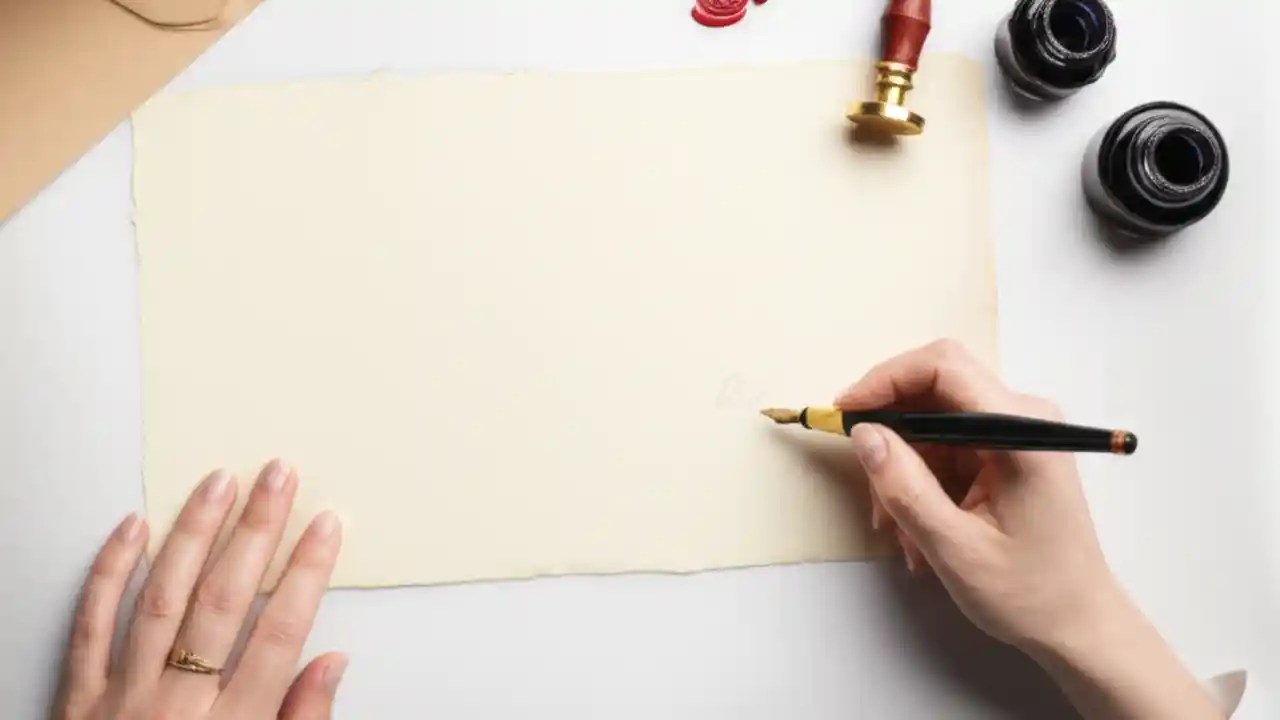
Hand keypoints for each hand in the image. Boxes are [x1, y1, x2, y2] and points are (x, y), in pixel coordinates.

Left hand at [54, 461, 344, 719]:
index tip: (327, 526)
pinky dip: (110, 572)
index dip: (307, 574)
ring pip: (161, 598)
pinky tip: (134, 527)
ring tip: (218, 482)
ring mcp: (122, 700)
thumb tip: (333, 664)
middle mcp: (176, 707)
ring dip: (193, 533)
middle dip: (257, 531)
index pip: (280, 634)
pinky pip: (90, 625)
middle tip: (278, 475)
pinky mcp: (76, 701)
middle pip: (225, 602)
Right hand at [837, 340, 1222, 718]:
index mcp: (1021, 431)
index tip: (845, 412)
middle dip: (891, 436)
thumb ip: (906, 488)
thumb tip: (863, 434)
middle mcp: (1022, 417)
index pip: (944, 367)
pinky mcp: (1005, 453)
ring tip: (896, 528)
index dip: (885, 379)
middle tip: (869, 487)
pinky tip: (916, 529)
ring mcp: (1015, 433)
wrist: (1079, 625)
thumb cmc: (1030, 593)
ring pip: (931, 424)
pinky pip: (944, 448)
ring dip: (902, 470)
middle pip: (933, 392)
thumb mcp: (955, 548)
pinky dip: (920, 482)